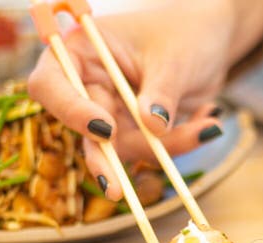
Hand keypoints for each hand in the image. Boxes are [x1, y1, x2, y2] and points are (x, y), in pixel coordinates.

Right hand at [28, 0, 262, 200]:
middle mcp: (88, 85)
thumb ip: (161, 91)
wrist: (211, 38)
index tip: (104, 129)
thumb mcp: (174, 58)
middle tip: (116, 192)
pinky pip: (150, 151)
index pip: (50, 85)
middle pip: (83, 130)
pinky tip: (208, 122)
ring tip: (208, 126)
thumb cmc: (186, 32)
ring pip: (122, 149)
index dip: (70, 111)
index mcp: (81, 51)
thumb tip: (152, 127)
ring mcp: (111, 111)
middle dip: (106, 159)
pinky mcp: (135, 132)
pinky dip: (180, 144)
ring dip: (164, 148)